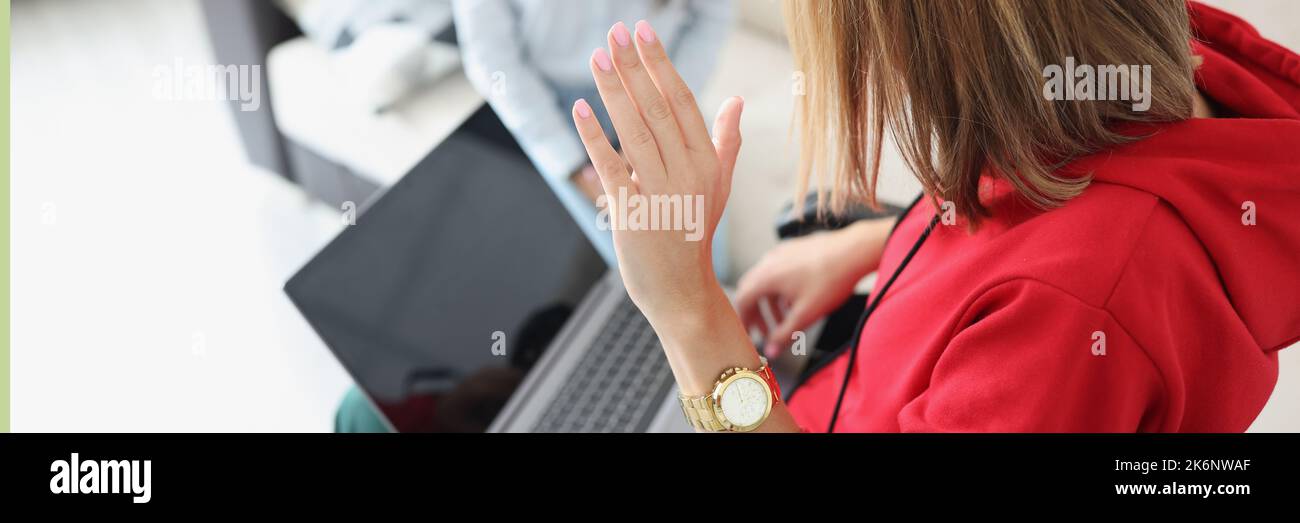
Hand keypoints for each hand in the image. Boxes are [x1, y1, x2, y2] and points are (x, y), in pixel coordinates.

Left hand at [570, 20, 741, 329]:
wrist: (682, 292)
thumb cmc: (694, 234)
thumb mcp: (717, 187)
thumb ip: (726, 142)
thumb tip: (736, 101)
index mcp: (707, 162)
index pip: (683, 101)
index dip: (661, 64)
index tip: (644, 33)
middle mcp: (687, 173)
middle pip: (657, 109)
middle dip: (635, 66)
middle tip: (616, 31)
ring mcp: (660, 194)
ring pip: (634, 131)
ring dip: (613, 91)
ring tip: (597, 57)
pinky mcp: (632, 215)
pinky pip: (612, 168)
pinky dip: (595, 137)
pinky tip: (580, 108)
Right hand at [735, 218, 896, 358]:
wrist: (854, 251)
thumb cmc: (831, 280)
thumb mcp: (806, 314)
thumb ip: (784, 335)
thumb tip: (771, 352)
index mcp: (766, 277)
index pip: (742, 301)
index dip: (744, 321)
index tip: (749, 335)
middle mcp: (768, 262)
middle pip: (752, 290)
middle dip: (757, 313)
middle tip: (766, 331)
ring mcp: (781, 252)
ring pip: (767, 281)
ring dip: (771, 302)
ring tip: (785, 319)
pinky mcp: (794, 249)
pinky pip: (779, 271)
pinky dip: (780, 289)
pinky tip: (797, 299)